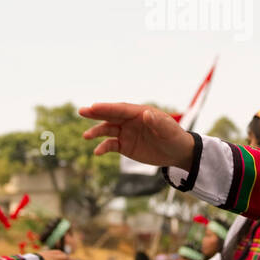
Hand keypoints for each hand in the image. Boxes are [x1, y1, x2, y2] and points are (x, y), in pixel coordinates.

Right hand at [79, 103, 194, 169]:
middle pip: (111, 115)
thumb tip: (145, 113)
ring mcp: (126, 133)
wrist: (177, 153)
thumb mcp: (168, 130)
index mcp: (140, 112)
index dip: (108, 108)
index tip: (94, 106)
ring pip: (108, 130)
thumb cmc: (175, 137)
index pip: (121, 109)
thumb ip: (157, 122)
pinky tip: (97, 152)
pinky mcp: (125, 146)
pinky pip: (111, 145)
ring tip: (86, 136)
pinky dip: (103, 148)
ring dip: (96, 132)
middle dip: (96, 113)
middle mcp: (130, 121)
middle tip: (82, 111)